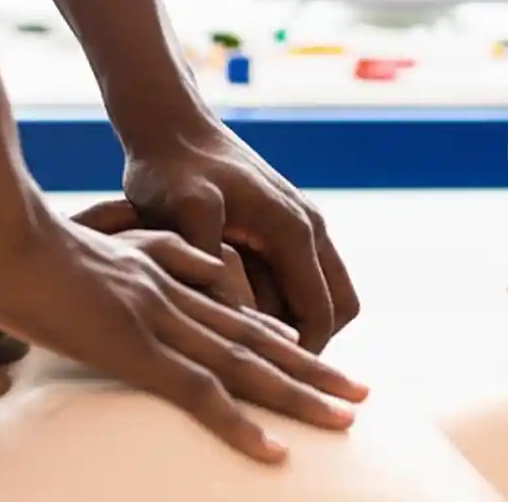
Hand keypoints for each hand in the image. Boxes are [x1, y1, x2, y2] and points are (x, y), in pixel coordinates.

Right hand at [0, 210, 368, 464]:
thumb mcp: (113, 246)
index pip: (237, 315)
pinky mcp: (136, 349)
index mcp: (169, 282)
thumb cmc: (40, 247)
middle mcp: (177, 301)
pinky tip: (276, 450)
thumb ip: (164, 255)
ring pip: (246, 367)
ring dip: (300, 397)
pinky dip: (240, 426)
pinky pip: (199, 395)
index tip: (318, 360)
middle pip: (258, 342)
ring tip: (346, 418)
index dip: (281, 340)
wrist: (3, 235)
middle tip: (361, 394)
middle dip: (313, 370)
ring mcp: (161, 324)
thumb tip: (210, 267)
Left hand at [123, 119, 358, 352]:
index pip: (322, 316)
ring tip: (245, 341)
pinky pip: (304, 277)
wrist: (170, 125)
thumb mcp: (182, 211)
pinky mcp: (285, 224)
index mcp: (294, 231)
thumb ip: (208, 260)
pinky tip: (238, 311)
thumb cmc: (170, 168)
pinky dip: (285, 301)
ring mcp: (301, 224)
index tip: (263, 381)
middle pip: (338, 308)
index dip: (301, 358)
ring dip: (296, 321)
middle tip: (257, 366)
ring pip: (325, 293)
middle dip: (307, 343)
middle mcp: (309, 227)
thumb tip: (229, 314)